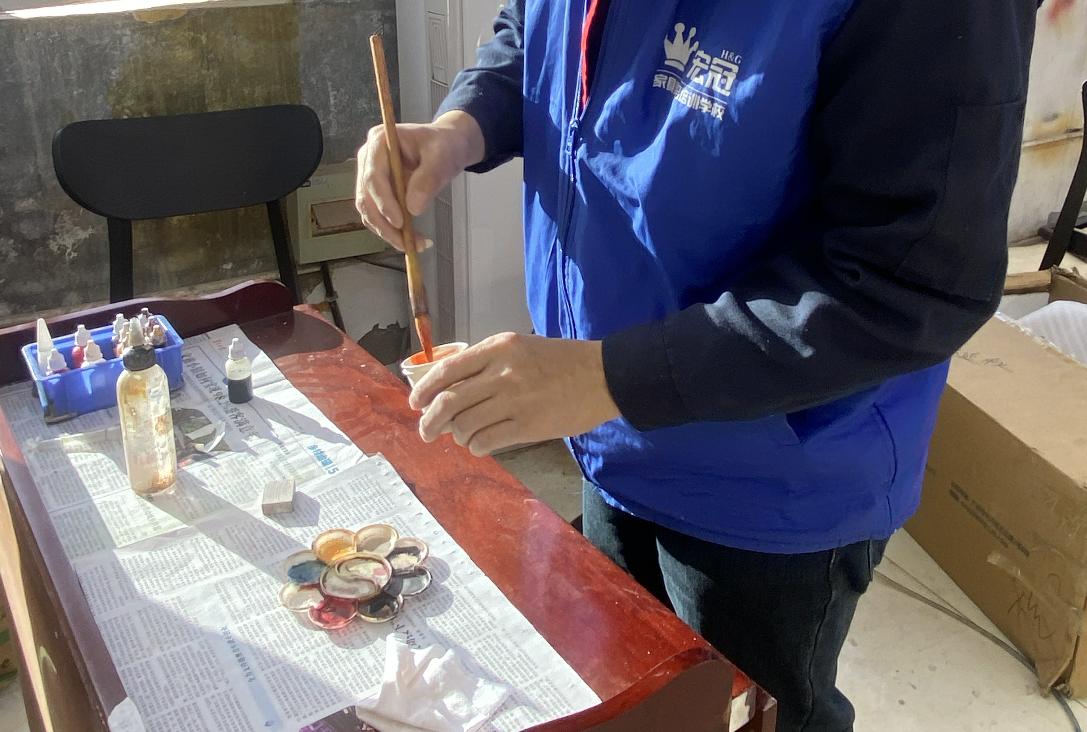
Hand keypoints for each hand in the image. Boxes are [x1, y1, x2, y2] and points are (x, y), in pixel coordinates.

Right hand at [355, 111, 484, 250]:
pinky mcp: (377, 191)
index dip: (383, 202)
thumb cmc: (444, 145)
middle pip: (367, 197)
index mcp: (379, 142)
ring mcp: (370, 176)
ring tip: (413, 245)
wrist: (446, 146)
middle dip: (385, 224)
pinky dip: (392, 230)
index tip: (399, 223)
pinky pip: (378, 215)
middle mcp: (368, 159)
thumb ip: (428, 179)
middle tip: (407, 243)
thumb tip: (413, 208)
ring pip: (370, 211)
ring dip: (388, 232)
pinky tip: (411, 240)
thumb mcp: (442, 157)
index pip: (373, 176)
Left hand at [409, 333, 621, 455]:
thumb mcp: (521, 347)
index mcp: (499, 347)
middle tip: (426, 431)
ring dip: (455, 436)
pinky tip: (479, 445)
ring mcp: (515, 400)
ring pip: (464, 425)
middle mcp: (502, 372)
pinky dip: (476, 446)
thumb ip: (487, 362)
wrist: (604, 377)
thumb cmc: (562, 361)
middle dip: (429, 421)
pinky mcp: (528, 426)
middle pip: (449, 402)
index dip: (424, 390)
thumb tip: (449, 387)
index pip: (447, 369)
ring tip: (460, 437)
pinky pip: (486, 440)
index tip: (416, 403)